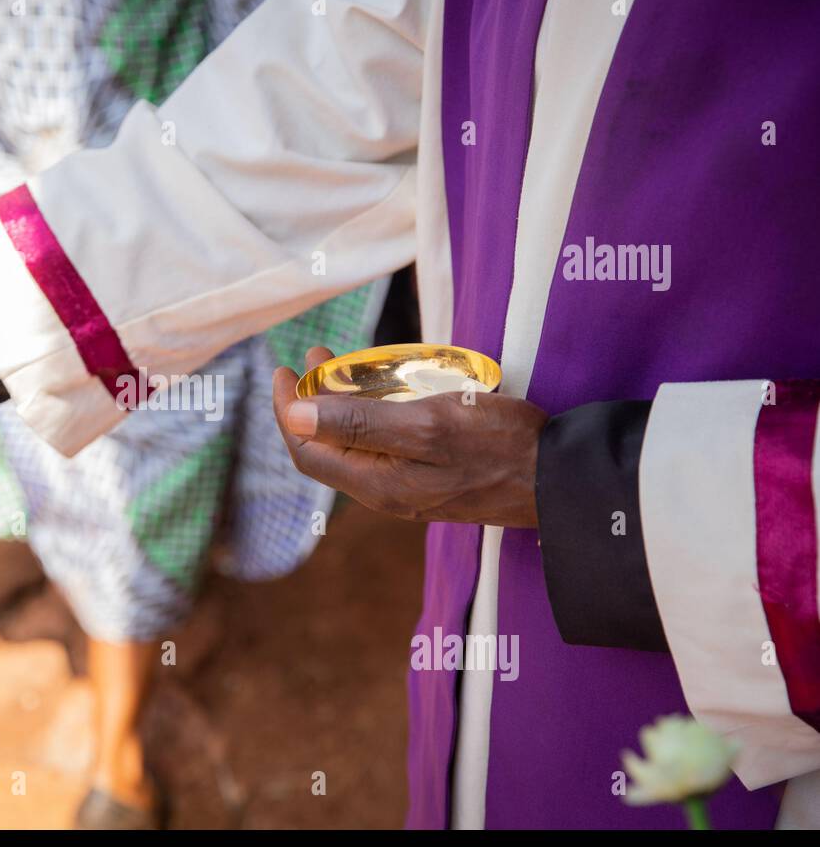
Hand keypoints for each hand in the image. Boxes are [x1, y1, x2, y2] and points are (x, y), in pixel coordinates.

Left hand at [272, 347, 548, 527]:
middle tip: (314, 356)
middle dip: (312, 400)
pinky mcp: (432, 476)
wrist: (561, 480)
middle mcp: (385, 490)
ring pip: (358, 443)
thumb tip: (293, 415)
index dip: (287, 410)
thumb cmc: (498, 447)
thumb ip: (357, 422)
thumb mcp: (424, 425)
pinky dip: (374, 412)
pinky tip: (386, 388)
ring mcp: (409, 486)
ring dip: (343, 403)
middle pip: (329, 447)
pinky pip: (386, 444)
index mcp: (375, 483)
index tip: (285, 369)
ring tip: (342, 363)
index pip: (307, 449)